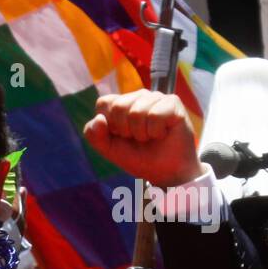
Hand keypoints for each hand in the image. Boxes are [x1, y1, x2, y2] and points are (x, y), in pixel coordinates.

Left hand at [83, 90, 205, 187]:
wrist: (165, 172)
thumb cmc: (137, 157)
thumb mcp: (108, 149)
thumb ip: (94, 135)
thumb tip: (99, 118)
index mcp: (121, 103)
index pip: (104, 103)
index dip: (109, 124)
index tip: (120, 135)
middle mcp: (138, 96)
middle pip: (118, 106)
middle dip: (125, 130)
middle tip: (137, 138)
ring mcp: (156, 97)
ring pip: (136, 112)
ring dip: (141, 133)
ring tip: (150, 136)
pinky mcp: (173, 102)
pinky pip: (155, 115)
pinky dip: (156, 131)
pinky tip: (162, 134)